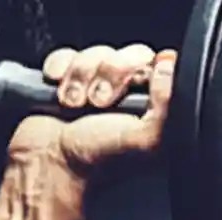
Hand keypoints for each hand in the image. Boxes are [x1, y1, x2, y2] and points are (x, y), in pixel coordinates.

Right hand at [8, 44, 174, 178]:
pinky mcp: (68, 78)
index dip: (139, 70)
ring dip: (81, 78)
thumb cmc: (99, 159)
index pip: (158, 65)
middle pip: (126, 54)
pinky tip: (60, 93)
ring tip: (76, 106)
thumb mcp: (147, 139)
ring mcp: (98, 84)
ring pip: (95, 53)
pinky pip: (67, 54)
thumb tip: (170, 65)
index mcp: (156, 107)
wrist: (51, 163)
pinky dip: (61, 69)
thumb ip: (167, 105)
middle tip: (99, 104)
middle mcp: (130, 93)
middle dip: (107, 76)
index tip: (128, 90)